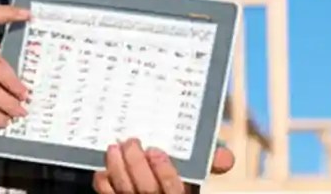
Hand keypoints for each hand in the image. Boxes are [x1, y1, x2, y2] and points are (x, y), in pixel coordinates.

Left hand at [92, 139, 235, 193]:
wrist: (154, 186)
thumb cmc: (172, 174)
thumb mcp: (194, 171)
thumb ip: (209, 161)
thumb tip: (226, 158)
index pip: (174, 190)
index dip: (164, 172)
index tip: (155, 150)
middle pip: (147, 189)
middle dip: (136, 163)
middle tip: (131, 141)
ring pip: (125, 191)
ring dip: (117, 167)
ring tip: (114, 147)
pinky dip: (104, 180)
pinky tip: (105, 167)